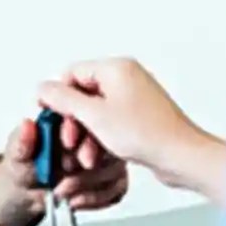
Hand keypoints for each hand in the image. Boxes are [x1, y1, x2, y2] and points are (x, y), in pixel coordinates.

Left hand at [0, 119, 128, 225]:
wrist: (28, 191)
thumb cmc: (24, 166)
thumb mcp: (17, 154)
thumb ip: (22, 142)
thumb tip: (27, 125)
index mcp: (70, 121)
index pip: (86, 116)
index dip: (79, 131)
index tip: (68, 145)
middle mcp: (92, 136)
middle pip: (108, 142)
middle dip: (89, 161)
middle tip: (68, 171)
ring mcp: (105, 156)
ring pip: (114, 167)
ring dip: (89, 183)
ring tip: (63, 191)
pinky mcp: (112, 177)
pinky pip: (118, 187)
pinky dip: (97, 198)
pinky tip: (76, 201)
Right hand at [37, 58, 214, 185]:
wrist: (182, 157)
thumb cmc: (148, 134)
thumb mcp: (94, 116)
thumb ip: (63, 100)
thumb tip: (43, 88)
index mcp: (116, 69)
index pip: (72, 74)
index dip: (58, 96)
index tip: (50, 115)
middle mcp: (126, 78)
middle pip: (83, 94)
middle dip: (73, 122)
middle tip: (69, 141)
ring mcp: (133, 98)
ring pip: (95, 112)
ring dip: (86, 135)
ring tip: (86, 156)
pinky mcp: (139, 117)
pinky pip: (110, 123)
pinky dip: (101, 138)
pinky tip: (99, 155)